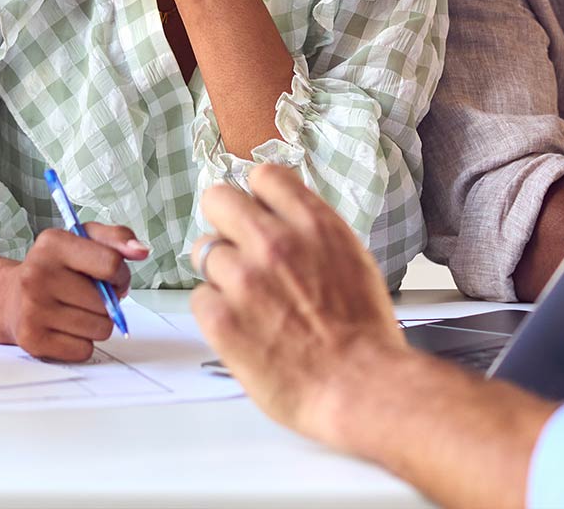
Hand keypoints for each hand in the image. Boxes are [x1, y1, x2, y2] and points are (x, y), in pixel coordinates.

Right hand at [0, 223, 148, 361]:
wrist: (11, 298)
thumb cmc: (56, 268)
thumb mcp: (84, 240)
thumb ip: (117, 238)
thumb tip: (141, 251)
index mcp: (53, 243)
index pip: (112, 264)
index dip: (121, 276)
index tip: (113, 278)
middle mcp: (37, 274)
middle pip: (107, 303)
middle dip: (107, 303)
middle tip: (88, 296)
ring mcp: (32, 309)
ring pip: (99, 329)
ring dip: (96, 324)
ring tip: (76, 311)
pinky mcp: (32, 340)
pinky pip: (84, 350)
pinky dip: (81, 343)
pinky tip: (64, 328)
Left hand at [190, 163, 407, 444]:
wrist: (361, 386)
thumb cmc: (364, 335)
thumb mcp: (352, 260)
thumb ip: (313, 234)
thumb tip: (286, 221)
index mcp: (312, 223)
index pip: (263, 176)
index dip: (258, 198)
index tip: (257, 213)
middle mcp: (274, 242)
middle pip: (218, 199)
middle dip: (224, 222)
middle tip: (236, 250)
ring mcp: (244, 279)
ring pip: (205, 252)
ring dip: (222, 275)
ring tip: (249, 304)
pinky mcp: (221, 317)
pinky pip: (199, 298)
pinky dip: (215, 313)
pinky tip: (242, 329)